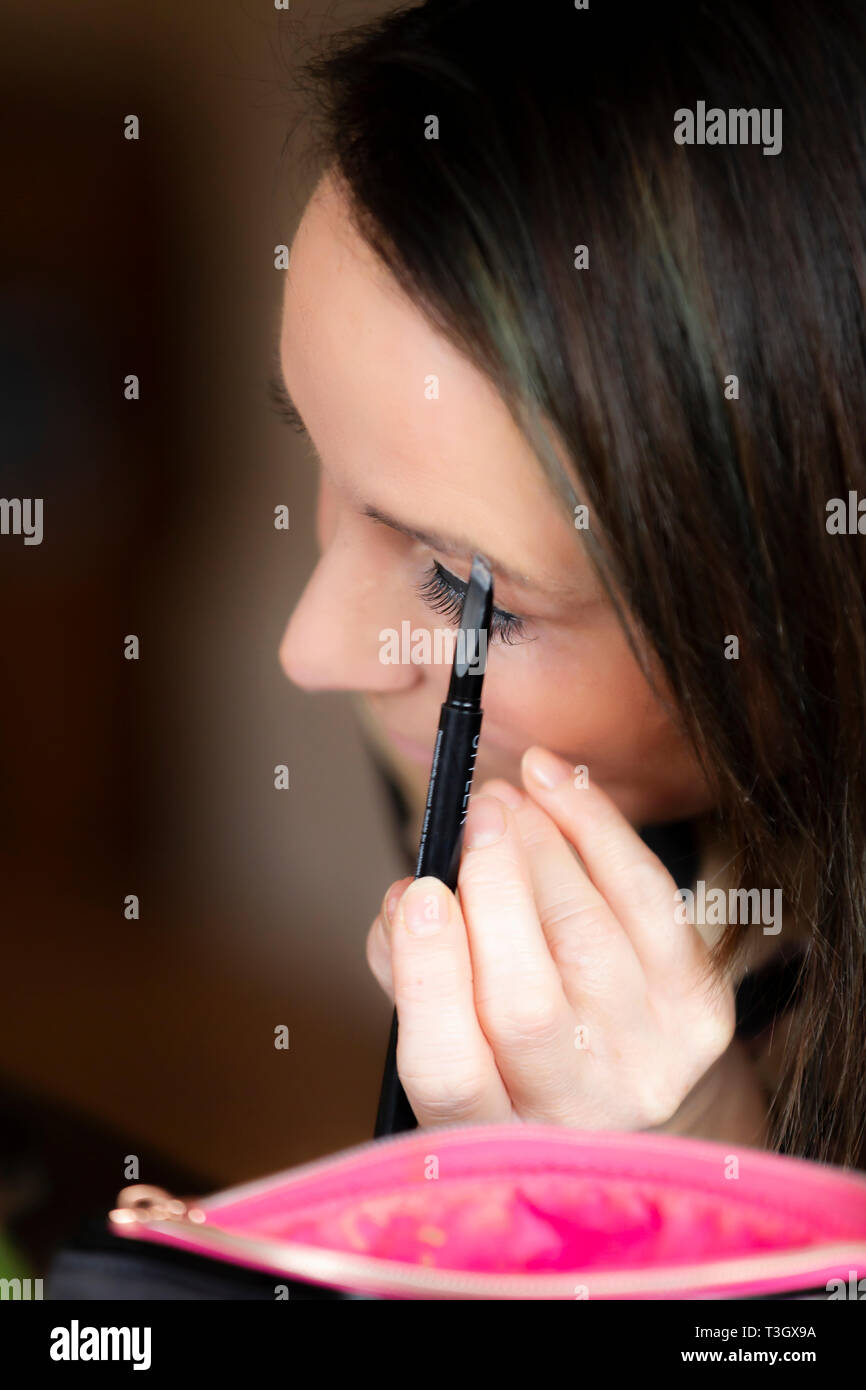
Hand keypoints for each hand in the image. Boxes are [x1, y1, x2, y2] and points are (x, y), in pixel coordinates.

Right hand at [366, 745, 736, 1129]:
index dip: (429, 976)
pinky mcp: (702, 1016)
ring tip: (501, 798)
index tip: (416, 892)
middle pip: (528, 1004)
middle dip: (497, 890)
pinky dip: (596, 828)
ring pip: (589, 938)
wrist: (626, 1095)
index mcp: (491, 1134)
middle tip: (473, 814)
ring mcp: (648, 1067)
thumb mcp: (447, 1038)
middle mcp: (574, 1115)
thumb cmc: (507, 1054)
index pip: (450, 1071)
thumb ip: (410, 976)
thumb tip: (409, 897)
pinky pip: (649, 901)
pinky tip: (554, 783)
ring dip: (543, 848)